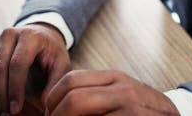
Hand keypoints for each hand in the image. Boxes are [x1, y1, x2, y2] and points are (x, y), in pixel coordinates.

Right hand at [0, 24, 70, 115]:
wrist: (40, 34)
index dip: (15, 89)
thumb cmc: (50, 52)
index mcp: (29, 36)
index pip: (17, 63)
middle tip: (3, 115)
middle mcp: (9, 35)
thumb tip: (46, 105)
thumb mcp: (60, 63)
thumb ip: (55, 83)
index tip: (15, 109)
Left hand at [46, 70, 179, 115]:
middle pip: (74, 98)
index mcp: (115, 79)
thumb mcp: (120, 96)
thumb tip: (54, 105)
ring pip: (82, 108)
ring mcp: (131, 107)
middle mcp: (123, 90)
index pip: (72, 80)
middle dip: (56, 114)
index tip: (48, 112)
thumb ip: (96, 94)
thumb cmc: (144, 112)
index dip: (52, 98)